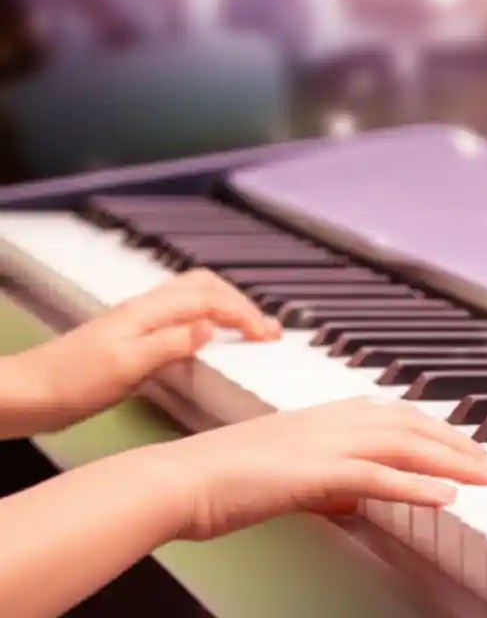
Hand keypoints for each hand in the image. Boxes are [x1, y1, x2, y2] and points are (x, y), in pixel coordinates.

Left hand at [7, 269, 280, 433]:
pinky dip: (209, 317)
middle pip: (206, 285)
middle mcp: (146, 309)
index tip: (268, 337)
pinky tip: (211, 338)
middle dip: (243, 303)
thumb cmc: (70, 384)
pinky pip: (182, 313)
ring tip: (250, 329)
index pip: (211, 299)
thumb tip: (213, 326)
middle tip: (268, 331)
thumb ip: (171, 344)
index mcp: (148, 312)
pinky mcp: (134, 336)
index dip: (245, 314)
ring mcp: (139, 320)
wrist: (25, 394)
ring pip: (195, 295)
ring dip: (228, 306)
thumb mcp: (126, 367)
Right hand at [133, 397, 486, 540]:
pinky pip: (379, 477)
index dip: (440, 431)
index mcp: (326, 415)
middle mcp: (332, 420)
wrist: (178, 480)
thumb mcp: (288, 475)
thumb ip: (327, 480)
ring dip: (455, 462)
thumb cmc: (223, 480)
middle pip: (414, 426)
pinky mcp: (314, 472)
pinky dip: (417, 485)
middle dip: (461, 445)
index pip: (399, 416)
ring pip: (407, 446)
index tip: (470, 447)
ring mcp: (324, 443)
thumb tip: (357, 496)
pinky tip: (448, 497)